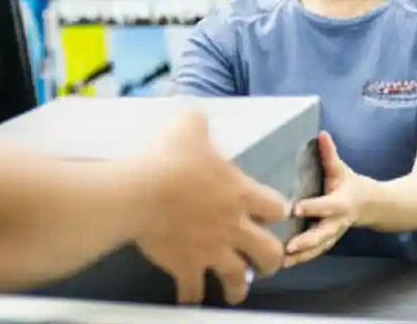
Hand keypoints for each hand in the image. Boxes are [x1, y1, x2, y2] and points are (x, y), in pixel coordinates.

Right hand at [133, 110, 289, 305]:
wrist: (139, 193)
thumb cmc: (166, 158)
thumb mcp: (187, 125)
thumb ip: (198, 122)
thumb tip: (197, 117)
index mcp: (240, 193)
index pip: (276, 207)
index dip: (277, 210)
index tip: (274, 212)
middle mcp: (233, 226)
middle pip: (268, 252)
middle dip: (271, 259)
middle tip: (266, 260)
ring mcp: (211, 250)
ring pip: (238, 279)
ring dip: (239, 287)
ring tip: (236, 291)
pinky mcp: (185, 266)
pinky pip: (193, 290)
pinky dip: (191, 297)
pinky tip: (189, 299)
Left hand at [282, 131, 365, 267]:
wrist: (372, 207)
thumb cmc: (351, 184)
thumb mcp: (342, 169)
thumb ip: (330, 153)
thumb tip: (321, 133)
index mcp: (341, 202)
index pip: (326, 205)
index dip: (313, 207)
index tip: (296, 208)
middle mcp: (337, 222)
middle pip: (323, 234)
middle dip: (306, 241)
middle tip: (288, 247)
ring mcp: (333, 234)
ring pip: (318, 248)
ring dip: (301, 256)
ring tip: (282, 261)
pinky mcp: (327, 242)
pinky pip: (314, 253)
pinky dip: (300, 259)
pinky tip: (283, 264)